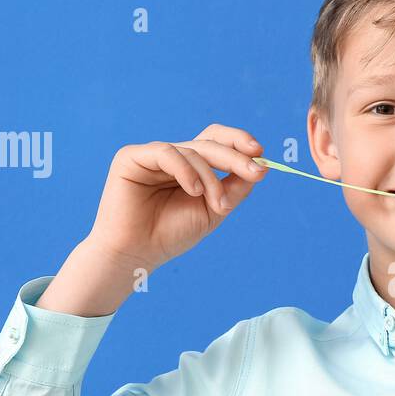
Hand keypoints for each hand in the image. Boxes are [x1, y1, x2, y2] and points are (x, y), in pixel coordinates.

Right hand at [87, 123, 267, 271]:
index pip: (217, 141)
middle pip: (210, 142)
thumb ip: (235, 187)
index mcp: (191, 166)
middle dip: (236, 157)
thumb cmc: (171, 234)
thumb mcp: (213, 210)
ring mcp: (152, 155)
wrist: (137, 254)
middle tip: (256, 170)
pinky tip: (194, 191)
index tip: (261, 154)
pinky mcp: (132, 157)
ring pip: (193, 151)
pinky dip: (186, 170)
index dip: (238, 142)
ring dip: (212, 178)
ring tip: (217, 205)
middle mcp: (173, 157)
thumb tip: (262, 166)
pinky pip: (167, 153)